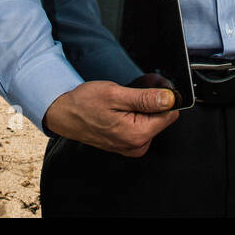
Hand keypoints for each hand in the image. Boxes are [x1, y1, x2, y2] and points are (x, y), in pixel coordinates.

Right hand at [42, 81, 179, 156]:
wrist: (65, 114)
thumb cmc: (85, 104)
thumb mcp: (116, 94)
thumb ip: (145, 98)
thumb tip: (169, 99)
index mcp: (137, 135)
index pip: (169, 114)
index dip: (162, 97)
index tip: (148, 87)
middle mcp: (137, 145)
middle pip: (161, 117)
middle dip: (151, 100)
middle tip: (132, 91)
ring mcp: (132, 146)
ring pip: (152, 120)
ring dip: (142, 106)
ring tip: (124, 98)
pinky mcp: (128, 143)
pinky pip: (142, 125)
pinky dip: (136, 113)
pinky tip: (122, 107)